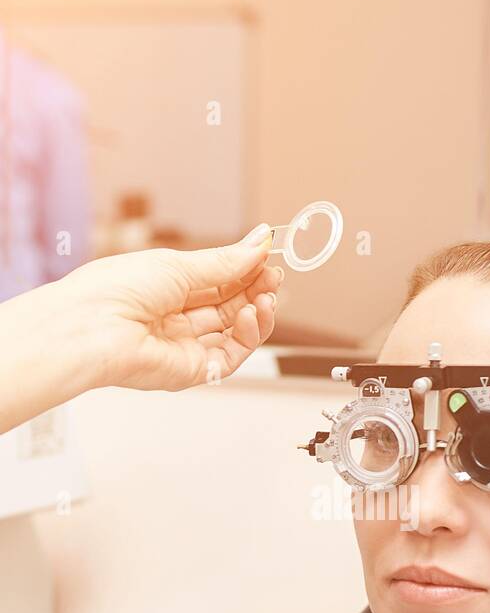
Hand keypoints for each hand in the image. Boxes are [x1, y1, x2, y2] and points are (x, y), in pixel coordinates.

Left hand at [53, 223, 282, 391]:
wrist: (91, 328)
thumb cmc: (115, 291)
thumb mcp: (177, 264)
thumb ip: (225, 261)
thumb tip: (259, 242)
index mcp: (165, 288)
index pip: (216, 281)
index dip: (244, 270)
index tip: (267, 256)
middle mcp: (175, 318)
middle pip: (228, 306)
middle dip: (255, 289)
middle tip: (275, 274)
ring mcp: (183, 346)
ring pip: (234, 333)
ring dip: (257, 312)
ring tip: (268, 294)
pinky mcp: (190, 371)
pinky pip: (229, 355)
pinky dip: (247, 336)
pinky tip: (251, 314)